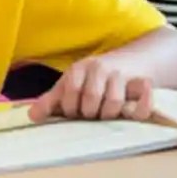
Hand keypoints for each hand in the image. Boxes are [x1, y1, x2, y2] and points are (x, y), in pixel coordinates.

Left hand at [29, 56, 153, 122]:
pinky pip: (144, 98)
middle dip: (91, 113)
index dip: (71, 108)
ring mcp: (121, 74)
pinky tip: (133, 111)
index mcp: (78, 69)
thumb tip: (32, 116)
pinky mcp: (142, 82)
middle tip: (93, 113)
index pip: (69, 93)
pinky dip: (142, 107)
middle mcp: (99, 68)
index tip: (76, 111)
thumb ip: (52, 101)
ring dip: (110, 114)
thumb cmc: (96, 79)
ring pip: (113, 103)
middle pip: (91, 100)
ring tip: (108, 113)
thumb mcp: (72, 85)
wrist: (132, 60)